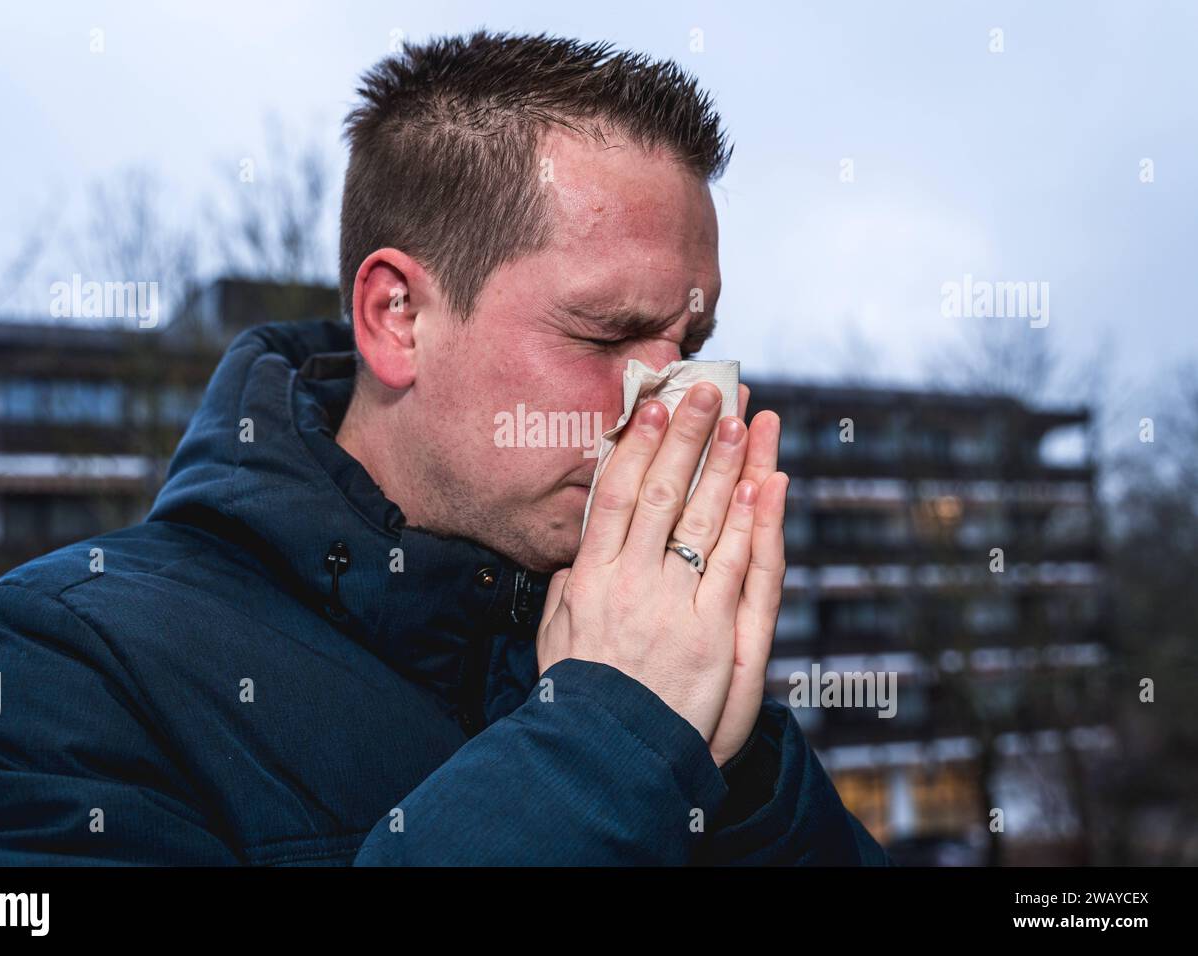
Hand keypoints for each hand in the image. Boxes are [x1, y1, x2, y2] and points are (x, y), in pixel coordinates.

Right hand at [537, 380, 787, 761]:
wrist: (607, 758)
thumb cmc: (578, 701)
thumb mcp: (554, 642)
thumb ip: (566, 595)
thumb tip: (576, 559)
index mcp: (591, 578)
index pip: (615, 496)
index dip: (637, 446)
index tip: (652, 406)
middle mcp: (633, 581)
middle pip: (664, 493)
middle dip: (689, 436)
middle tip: (710, 389)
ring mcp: (677, 604)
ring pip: (706, 519)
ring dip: (727, 465)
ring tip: (743, 419)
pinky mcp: (716, 631)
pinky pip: (737, 566)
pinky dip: (752, 522)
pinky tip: (762, 484)